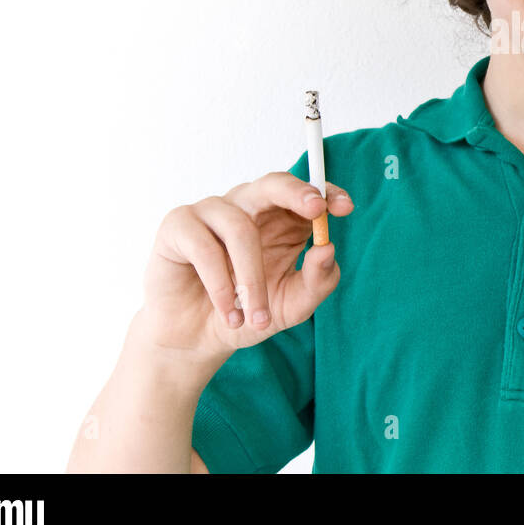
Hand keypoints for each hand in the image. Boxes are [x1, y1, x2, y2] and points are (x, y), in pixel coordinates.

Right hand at [139, 171, 353, 360]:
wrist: (196, 340)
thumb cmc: (247, 315)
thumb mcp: (293, 307)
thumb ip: (317, 281)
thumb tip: (328, 248)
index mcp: (282, 220)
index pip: (309, 195)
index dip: (327, 193)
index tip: (344, 207)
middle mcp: (249, 207)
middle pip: (274, 183)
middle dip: (297, 193)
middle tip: (316, 210)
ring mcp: (212, 212)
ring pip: (240, 227)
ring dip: (252, 279)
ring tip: (257, 318)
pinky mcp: (179, 225)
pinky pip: (205, 247)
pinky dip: (220, 285)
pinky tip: (228, 313)